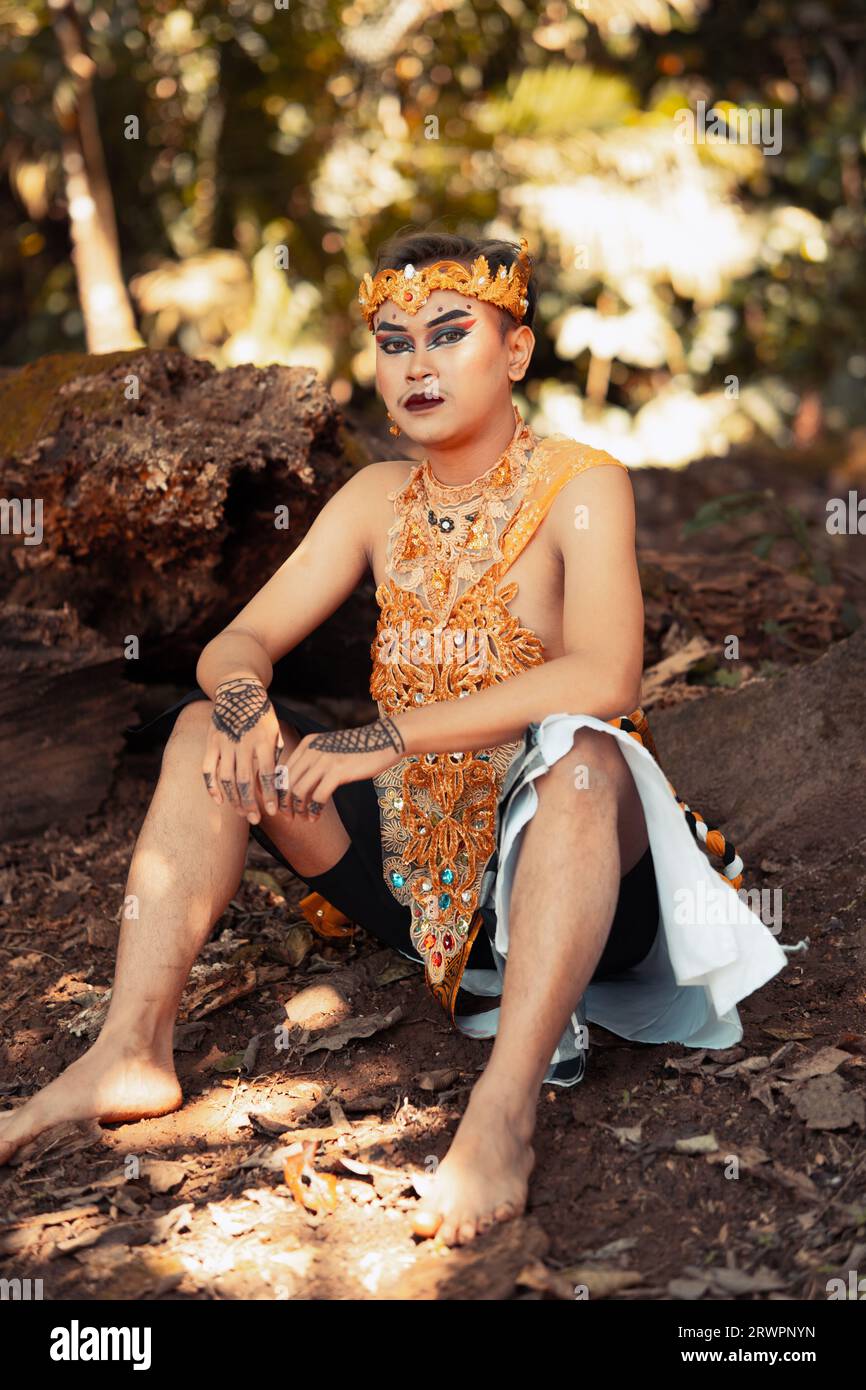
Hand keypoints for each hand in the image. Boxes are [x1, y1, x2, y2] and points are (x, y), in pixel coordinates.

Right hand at [201, 677, 282, 822]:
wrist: (239, 691)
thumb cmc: (262, 716)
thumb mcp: (275, 732)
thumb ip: (275, 756)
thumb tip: (278, 784)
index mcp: (263, 741)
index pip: (267, 774)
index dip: (269, 795)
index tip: (273, 812)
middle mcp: (243, 743)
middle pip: (244, 780)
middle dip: (250, 803)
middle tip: (255, 819)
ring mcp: (225, 743)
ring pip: (226, 778)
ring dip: (233, 799)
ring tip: (240, 812)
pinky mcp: (211, 743)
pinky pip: (208, 769)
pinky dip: (211, 786)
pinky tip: (218, 800)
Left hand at [280, 715, 405, 818]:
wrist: (384, 741)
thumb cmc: (357, 750)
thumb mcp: (330, 751)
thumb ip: (312, 764)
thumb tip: (296, 789)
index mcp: (307, 744)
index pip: (283, 770)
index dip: (278, 791)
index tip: (282, 807)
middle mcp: (311, 750)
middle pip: (287, 782)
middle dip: (285, 803)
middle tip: (289, 817)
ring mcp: (324, 760)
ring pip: (299, 791)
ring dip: (299, 809)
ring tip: (304, 819)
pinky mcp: (338, 771)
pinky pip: (317, 796)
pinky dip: (314, 810)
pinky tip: (316, 817)